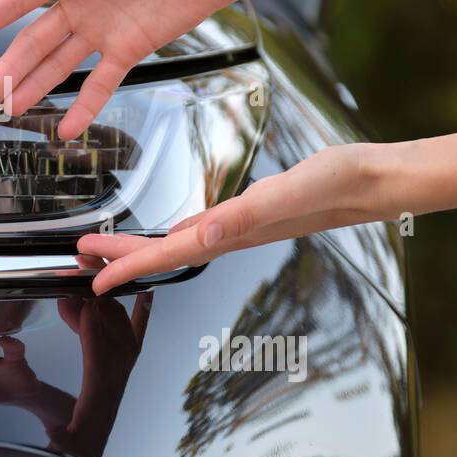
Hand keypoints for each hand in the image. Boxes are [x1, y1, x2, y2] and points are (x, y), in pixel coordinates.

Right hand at [0, 0, 250, 139]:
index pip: (16, 0)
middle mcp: (80, 4)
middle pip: (32, 42)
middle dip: (7, 69)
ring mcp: (103, 30)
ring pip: (58, 65)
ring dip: (33, 88)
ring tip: (7, 111)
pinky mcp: (130, 48)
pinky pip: (101, 82)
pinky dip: (84, 106)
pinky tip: (64, 129)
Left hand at [78, 144, 393, 294]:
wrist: (376, 179)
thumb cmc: (337, 183)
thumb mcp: (287, 193)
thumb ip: (243, 216)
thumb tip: (199, 236)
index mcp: (233, 232)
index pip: (168, 253)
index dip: (128, 266)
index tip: (92, 277)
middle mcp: (232, 234)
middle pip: (165, 251)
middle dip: (121, 257)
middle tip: (81, 258)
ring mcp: (242, 226)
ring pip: (180, 242)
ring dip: (143, 247)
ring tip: (109, 248)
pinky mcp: (253, 212)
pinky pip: (202, 229)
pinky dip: (176, 233)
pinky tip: (175, 232)